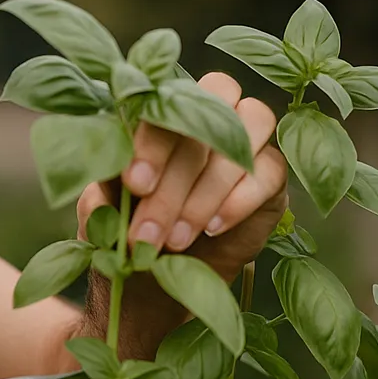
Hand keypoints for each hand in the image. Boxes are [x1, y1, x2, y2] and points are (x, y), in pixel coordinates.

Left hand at [78, 72, 287, 282]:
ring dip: (206, 191)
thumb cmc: (130, 228)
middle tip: (150, 228)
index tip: (135, 184)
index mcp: (160, 110)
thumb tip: (111, 178)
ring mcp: (245, 138)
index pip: (162, 102)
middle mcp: (207, 112)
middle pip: (206, 116)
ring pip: (243, 135)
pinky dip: (239, 200)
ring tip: (176, 238)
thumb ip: (106, 187)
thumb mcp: (107, 211)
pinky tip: (212, 228)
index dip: (151, 143)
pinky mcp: (272, 172)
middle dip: (175, 176)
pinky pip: (270, 170)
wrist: (162, 276)